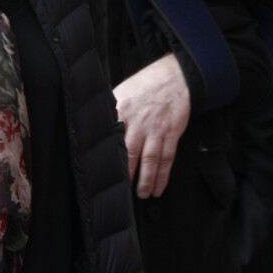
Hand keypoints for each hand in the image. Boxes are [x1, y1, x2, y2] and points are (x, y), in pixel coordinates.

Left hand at [113, 55, 190, 198]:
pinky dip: (163, 175)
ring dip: (146, 180)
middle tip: (120, 192)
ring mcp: (157, 130)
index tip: (99, 172)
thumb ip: (111, 110)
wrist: (176, 77)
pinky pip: (167, 158)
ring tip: (142, 194)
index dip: (105, 156)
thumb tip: (96, 127)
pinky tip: (159, 188)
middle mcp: (139, 122)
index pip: (111, 137)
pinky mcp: (172, 134)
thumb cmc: (146, 84)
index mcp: (123, 110)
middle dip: (125, 175)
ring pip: (150, 160)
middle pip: (129, 153)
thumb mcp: (123, 91)